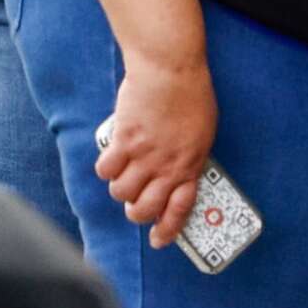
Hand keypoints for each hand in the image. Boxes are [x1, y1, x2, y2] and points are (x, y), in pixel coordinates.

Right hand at [97, 58, 216, 251]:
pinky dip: (105, 169)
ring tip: (121, 176)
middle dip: (135, 211)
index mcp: (190, 167)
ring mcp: (144, 155)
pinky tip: (110, 159)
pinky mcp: (124, 140)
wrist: (171, 69)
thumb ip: (189, 156)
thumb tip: (177, 170)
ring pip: (121, 192)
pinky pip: (106, 169)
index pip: (178, 210)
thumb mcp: (202, 132)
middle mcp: (166, 168)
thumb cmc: (191, 94)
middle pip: (142, 209)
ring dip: (118, 189)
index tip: (157, 239)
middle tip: (133, 201)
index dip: (166, 230)